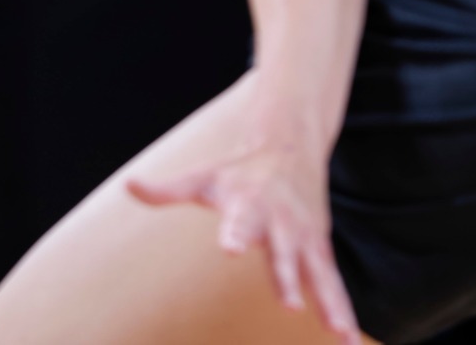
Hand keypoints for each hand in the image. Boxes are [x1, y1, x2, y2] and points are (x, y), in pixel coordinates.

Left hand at [129, 145, 360, 343]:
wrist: (289, 148)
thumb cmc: (238, 170)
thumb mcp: (201, 177)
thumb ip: (166, 190)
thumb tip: (127, 185)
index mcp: (249, 204)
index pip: (240, 221)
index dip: (236, 235)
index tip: (231, 250)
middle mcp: (282, 223)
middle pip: (284, 254)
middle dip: (287, 279)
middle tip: (289, 307)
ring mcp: (306, 239)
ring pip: (320, 275)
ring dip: (331, 306)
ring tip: (340, 336)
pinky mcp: (321, 250)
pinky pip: (334, 284)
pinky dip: (343, 309)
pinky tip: (348, 340)